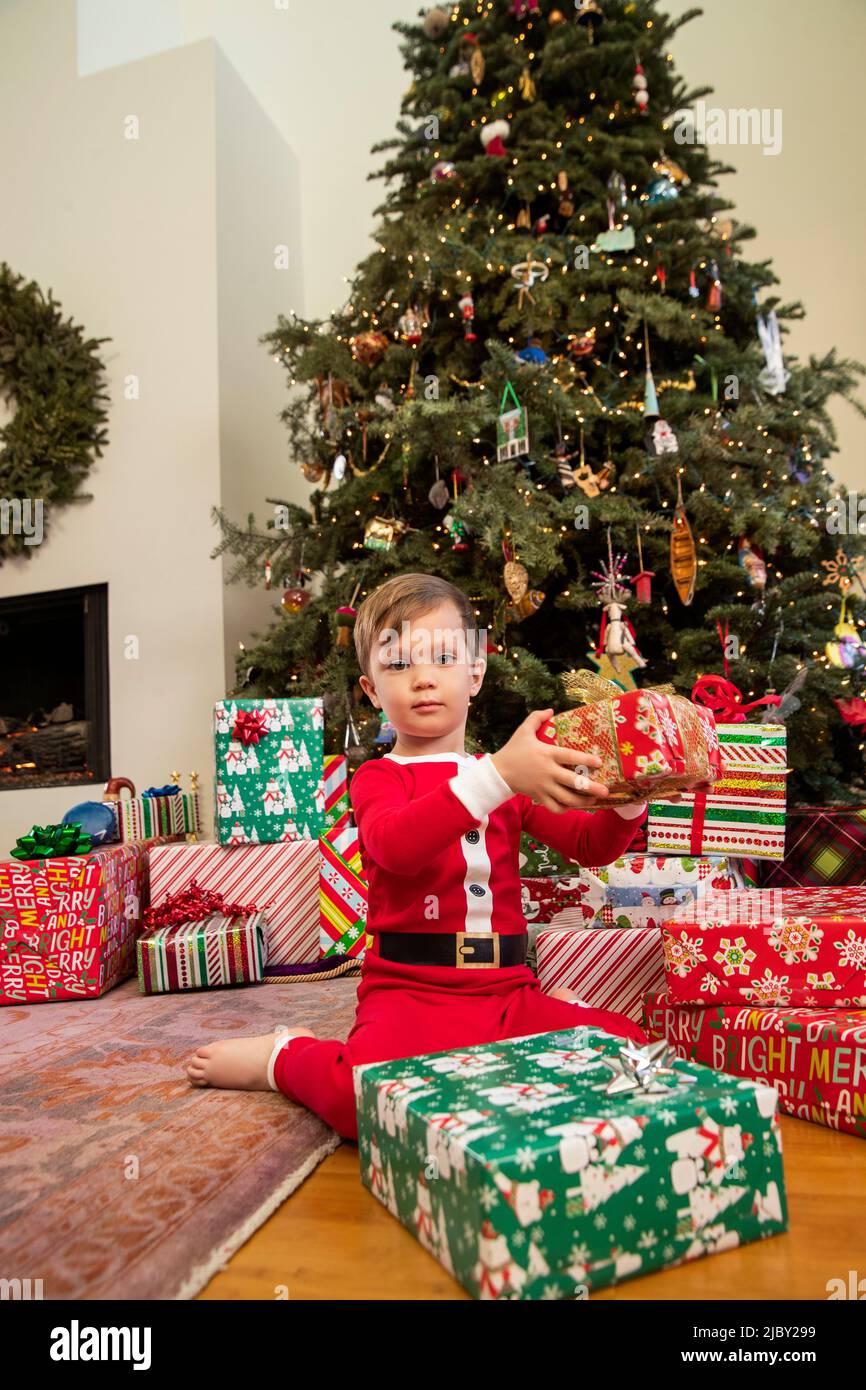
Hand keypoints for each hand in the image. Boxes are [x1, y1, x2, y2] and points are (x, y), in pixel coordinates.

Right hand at [491, 709, 609, 812]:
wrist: (498, 771)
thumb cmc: (513, 750)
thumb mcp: (523, 730)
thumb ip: (537, 718)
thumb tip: (551, 710)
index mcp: (547, 754)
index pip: (570, 756)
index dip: (586, 760)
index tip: (600, 762)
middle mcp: (548, 771)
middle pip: (573, 782)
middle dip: (591, 788)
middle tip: (605, 790)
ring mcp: (544, 786)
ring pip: (567, 798)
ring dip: (582, 802)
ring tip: (594, 801)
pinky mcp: (539, 797)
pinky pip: (555, 807)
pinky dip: (565, 809)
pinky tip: (573, 806)